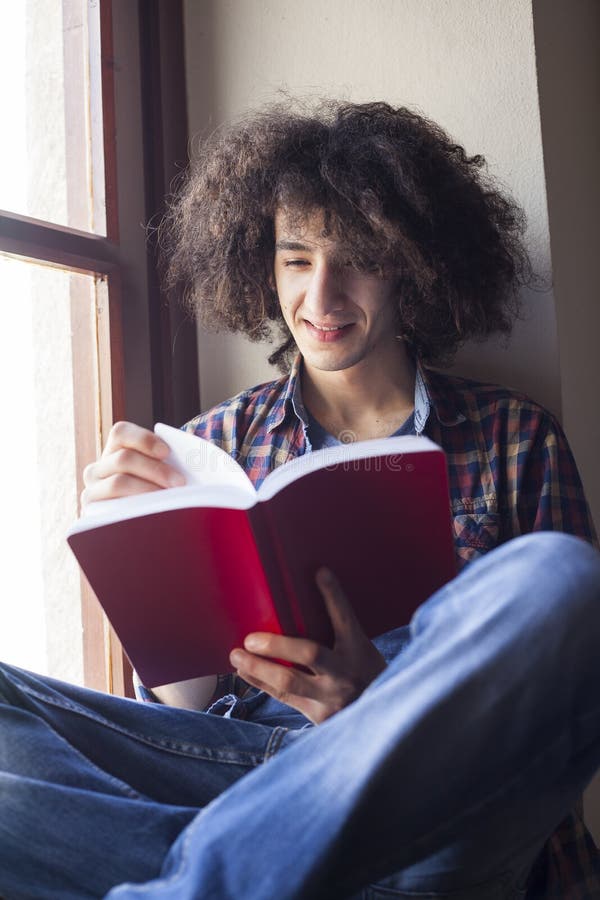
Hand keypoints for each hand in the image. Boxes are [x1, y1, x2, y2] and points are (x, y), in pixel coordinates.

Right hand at [81, 421, 184, 508]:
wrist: (138, 527)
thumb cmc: (156, 490)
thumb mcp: (158, 471)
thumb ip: (166, 462)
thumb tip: (186, 460)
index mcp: (114, 449)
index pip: (121, 433)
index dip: (144, 440)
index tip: (167, 452)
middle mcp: (98, 467)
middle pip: (123, 459)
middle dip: (155, 470)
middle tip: (179, 482)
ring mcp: (93, 489)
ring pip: (118, 482)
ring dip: (148, 489)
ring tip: (170, 498)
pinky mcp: (94, 510)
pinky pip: (114, 506)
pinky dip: (136, 507)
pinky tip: (152, 512)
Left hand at [229, 568, 386, 723]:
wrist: (382, 720)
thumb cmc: (364, 674)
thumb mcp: (361, 651)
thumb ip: (337, 633)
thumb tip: (304, 597)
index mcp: (359, 650)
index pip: (345, 618)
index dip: (334, 596)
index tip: (320, 573)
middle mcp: (345, 673)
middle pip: (309, 654)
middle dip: (276, 645)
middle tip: (250, 638)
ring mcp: (331, 697)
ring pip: (288, 682)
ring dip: (257, 667)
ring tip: (236, 654)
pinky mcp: (319, 715)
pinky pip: (283, 697)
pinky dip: (260, 682)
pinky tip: (244, 671)